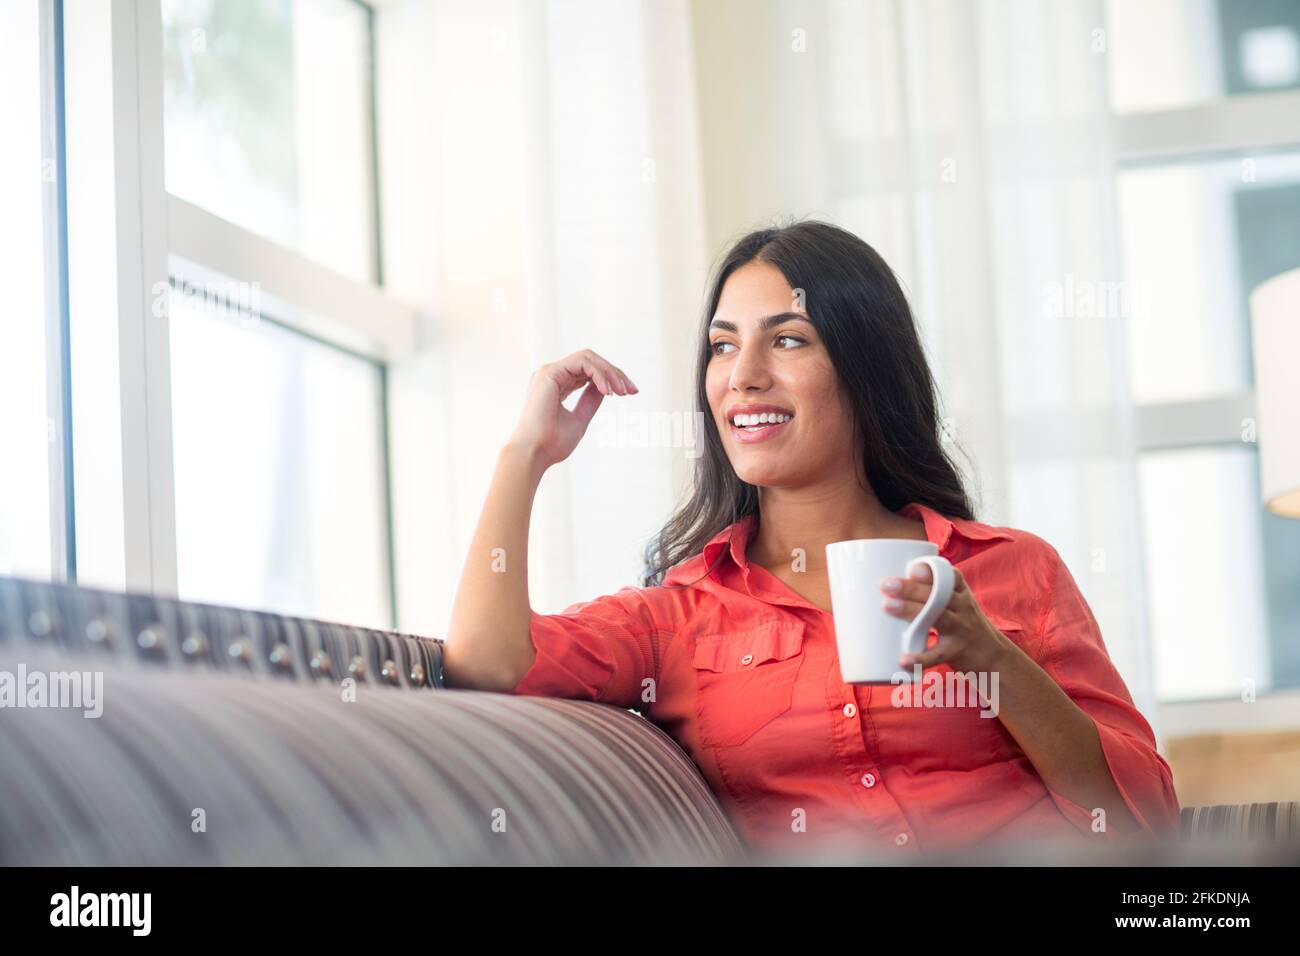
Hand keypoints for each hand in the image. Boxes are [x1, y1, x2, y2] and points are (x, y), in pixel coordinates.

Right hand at [507, 349, 637, 469]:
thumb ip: (590, 401)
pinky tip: (608, 391)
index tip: (631, 392)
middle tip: (632, 391)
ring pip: (588, 358)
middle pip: (591, 361)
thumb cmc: (552, 444)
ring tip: (622, 391)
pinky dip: (599, 373)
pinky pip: (582, 362)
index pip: (588, 372)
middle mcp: (552, 375)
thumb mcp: (580, 419)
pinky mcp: (549, 372)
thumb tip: (607, 388)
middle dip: (615, 373)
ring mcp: (549, 372)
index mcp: (557, 385)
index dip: (612, 378)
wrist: (534, 453)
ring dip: (609, 372)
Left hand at [879, 564, 1010, 674]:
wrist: (994, 657)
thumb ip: (930, 593)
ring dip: (912, 610)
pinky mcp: (956, 652)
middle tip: (886, 585)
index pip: (952, 576)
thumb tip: (888, 584)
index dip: (933, 570)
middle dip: (912, 588)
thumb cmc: (963, 625)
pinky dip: (920, 659)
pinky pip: (938, 656)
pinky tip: (903, 660)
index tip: (912, 568)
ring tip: (888, 606)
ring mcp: (961, 630)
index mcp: (961, 594)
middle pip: (940, 594)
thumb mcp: (955, 605)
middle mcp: (964, 608)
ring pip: (939, 617)